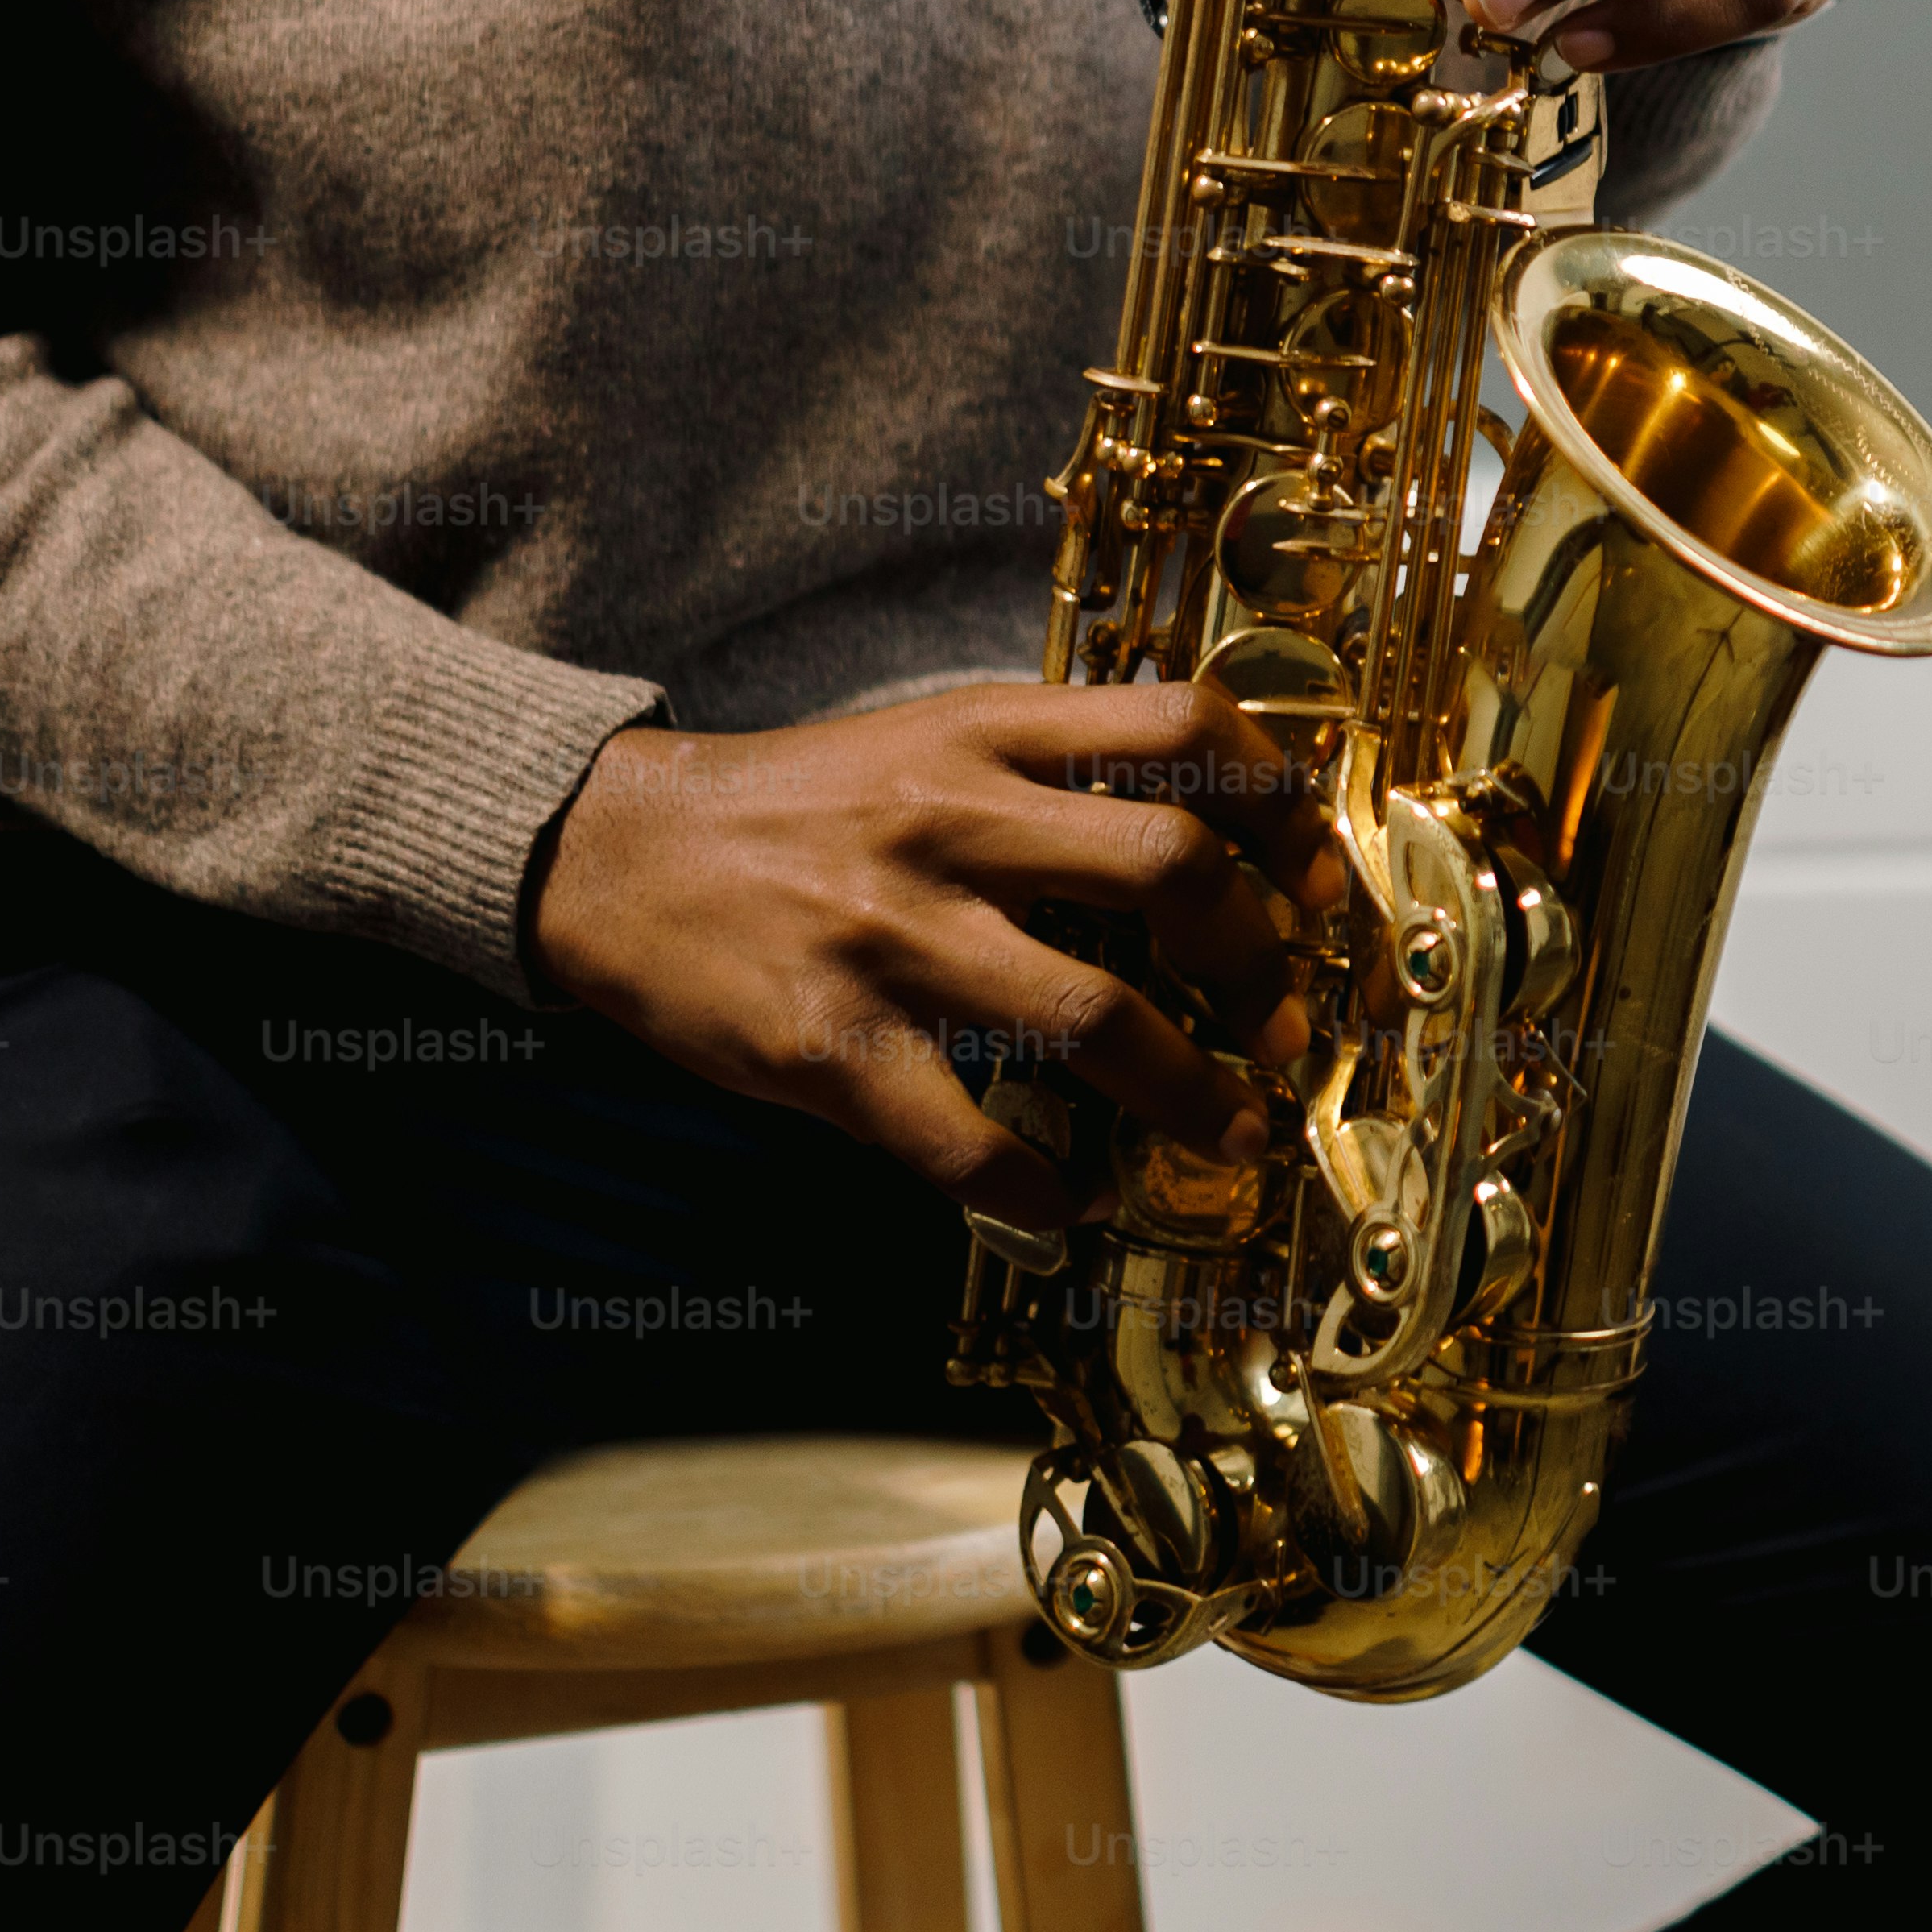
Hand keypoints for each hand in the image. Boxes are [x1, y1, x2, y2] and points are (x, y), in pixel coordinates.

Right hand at [518, 684, 1354, 1239]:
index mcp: (987, 734)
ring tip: (1233, 1132)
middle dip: (1256, 960)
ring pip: (1092, 1018)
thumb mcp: (933, 738)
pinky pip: (966, 1140)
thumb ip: (1054, 766)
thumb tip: (1211, 827)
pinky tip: (1069, 1202)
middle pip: (1167, 869)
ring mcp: (891, 936)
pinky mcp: (828, 1045)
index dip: (1280, 803)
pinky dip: (1040, 1188)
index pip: (1181, 729)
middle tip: (1283, 1022)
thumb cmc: (802, 806)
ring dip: (1189, 1092)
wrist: (613, 853)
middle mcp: (951, 821)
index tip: (1317, 880)